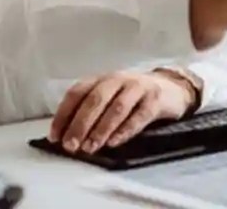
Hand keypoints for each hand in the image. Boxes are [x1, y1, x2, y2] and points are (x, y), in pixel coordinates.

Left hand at [47, 70, 193, 153]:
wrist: (171, 88)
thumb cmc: (132, 98)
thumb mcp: (109, 97)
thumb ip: (90, 110)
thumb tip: (65, 135)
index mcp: (101, 79)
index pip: (76, 93)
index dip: (64, 115)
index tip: (55, 136)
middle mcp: (117, 79)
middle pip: (94, 100)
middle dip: (80, 124)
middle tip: (71, 145)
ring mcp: (137, 87)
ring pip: (116, 108)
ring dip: (101, 129)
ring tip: (90, 147)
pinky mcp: (155, 99)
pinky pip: (139, 115)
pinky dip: (125, 130)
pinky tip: (115, 142)